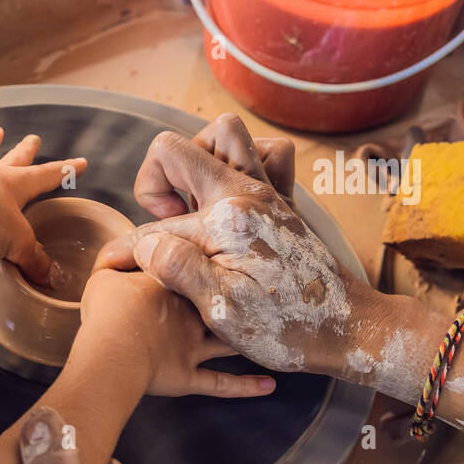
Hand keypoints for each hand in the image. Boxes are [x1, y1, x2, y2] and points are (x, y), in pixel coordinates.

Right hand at [78, 268, 275, 397]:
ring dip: (241, 337)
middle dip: (217, 294)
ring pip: (224, 338)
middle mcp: (189, 312)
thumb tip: (132, 244)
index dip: (182, 262)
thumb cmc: (107, 314)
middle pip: (206, 299)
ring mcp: (193, 346)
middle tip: (228, 290)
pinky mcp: (189, 375)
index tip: (184, 262)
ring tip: (257, 331)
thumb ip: (117, 258)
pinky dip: (244, 386)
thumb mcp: (105, 275)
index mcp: (173, 282)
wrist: (111, 356)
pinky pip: (221, 383)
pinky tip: (267, 385)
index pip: (182, 263)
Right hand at [94, 114, 372, 374]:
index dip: (127, 248)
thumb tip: (145, 242)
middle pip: (178, 147)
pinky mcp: (283, 202)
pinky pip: (268, 154)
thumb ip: (177, 267)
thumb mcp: (220, 309)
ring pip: (226, 134)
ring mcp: (268, 193)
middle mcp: (247, 193)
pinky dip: (244, 163)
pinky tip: (230, 204)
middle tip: (167, 221)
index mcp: (226, 218)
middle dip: (156, 179)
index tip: (114, 270)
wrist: (349, 329)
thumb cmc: (286, 327)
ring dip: (200, 158)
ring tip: (193, 202)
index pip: (155, 223)